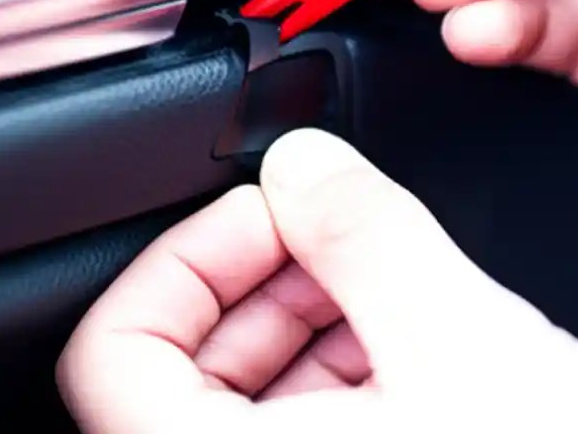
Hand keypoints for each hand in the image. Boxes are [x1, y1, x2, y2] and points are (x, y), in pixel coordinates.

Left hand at [59, 130, 577, 432]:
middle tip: (340, 243)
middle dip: (263, 283)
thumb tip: (304, 168)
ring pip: (244, 412)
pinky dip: (341, 386)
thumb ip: (365, 235)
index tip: (269, 217)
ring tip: (390, 295)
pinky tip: (414, 357)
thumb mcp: (466, 346)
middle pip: (178, 372)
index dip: (185, 258)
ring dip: (307, 329)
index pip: (111, 352)